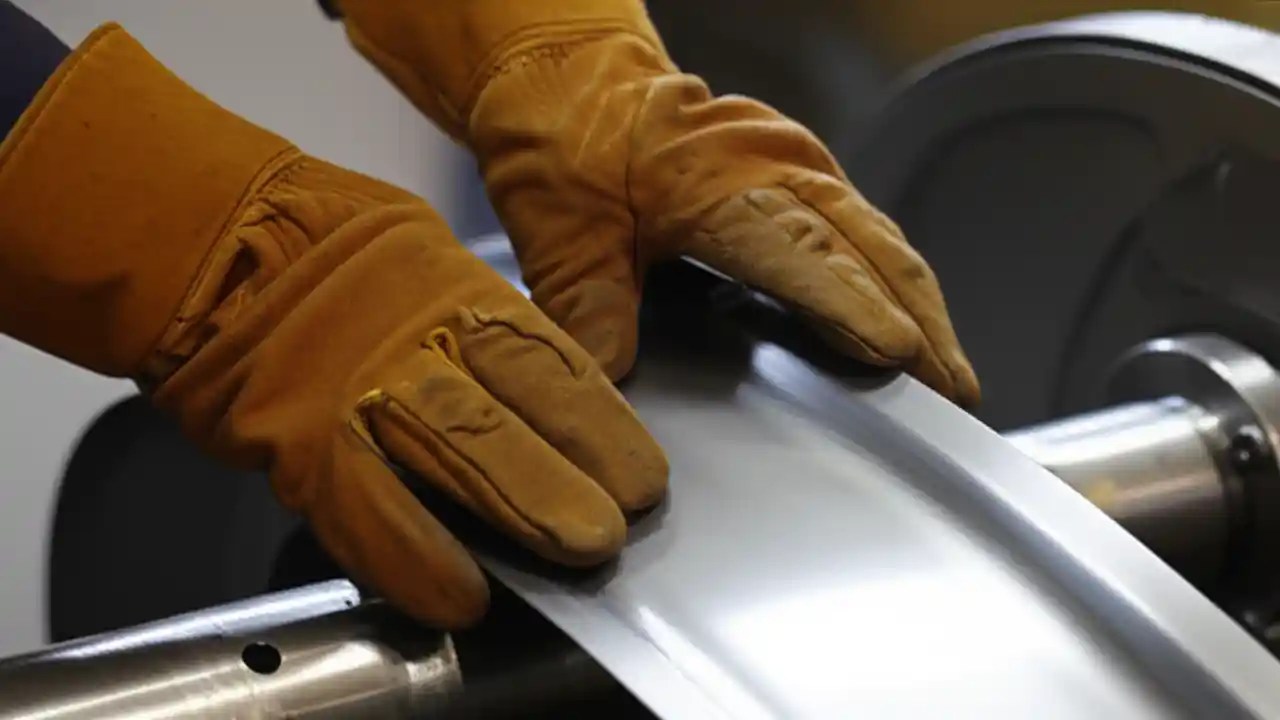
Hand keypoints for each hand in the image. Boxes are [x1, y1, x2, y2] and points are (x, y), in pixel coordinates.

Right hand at [0, 24, 666, 627]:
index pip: (554, 362)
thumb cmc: (326, 257)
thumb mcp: (424, 262)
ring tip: (580, 547)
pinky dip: (417, 556)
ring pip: (462, 445)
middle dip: (581, 464)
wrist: (218, 243)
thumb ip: (481, 329)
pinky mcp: (303, 434)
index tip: (643, 476)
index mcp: (462, 290)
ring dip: (526, 502)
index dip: (602, 423)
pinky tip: (460, 595)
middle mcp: (424, 334)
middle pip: (521, 402)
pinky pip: (369, 506)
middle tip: (625, 519)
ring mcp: (364, 382)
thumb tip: (546, 403)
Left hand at [335, 0, 979, 404]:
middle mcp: (775, 166)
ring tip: (952, 375)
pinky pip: (864, 231)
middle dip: (922, 322)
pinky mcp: (798, 176)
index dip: (849, 304)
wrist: (573, 80)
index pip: (801, 250)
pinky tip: (906, 324)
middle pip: (872, 248)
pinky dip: (892, 282)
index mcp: (720, 179)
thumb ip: (588, 303)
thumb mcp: (558, 227)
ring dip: (919, 305)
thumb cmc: (566, 139)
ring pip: (880, 240)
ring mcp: (795, 166)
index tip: (898, 352)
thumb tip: (610, 375)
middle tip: (957, 394)